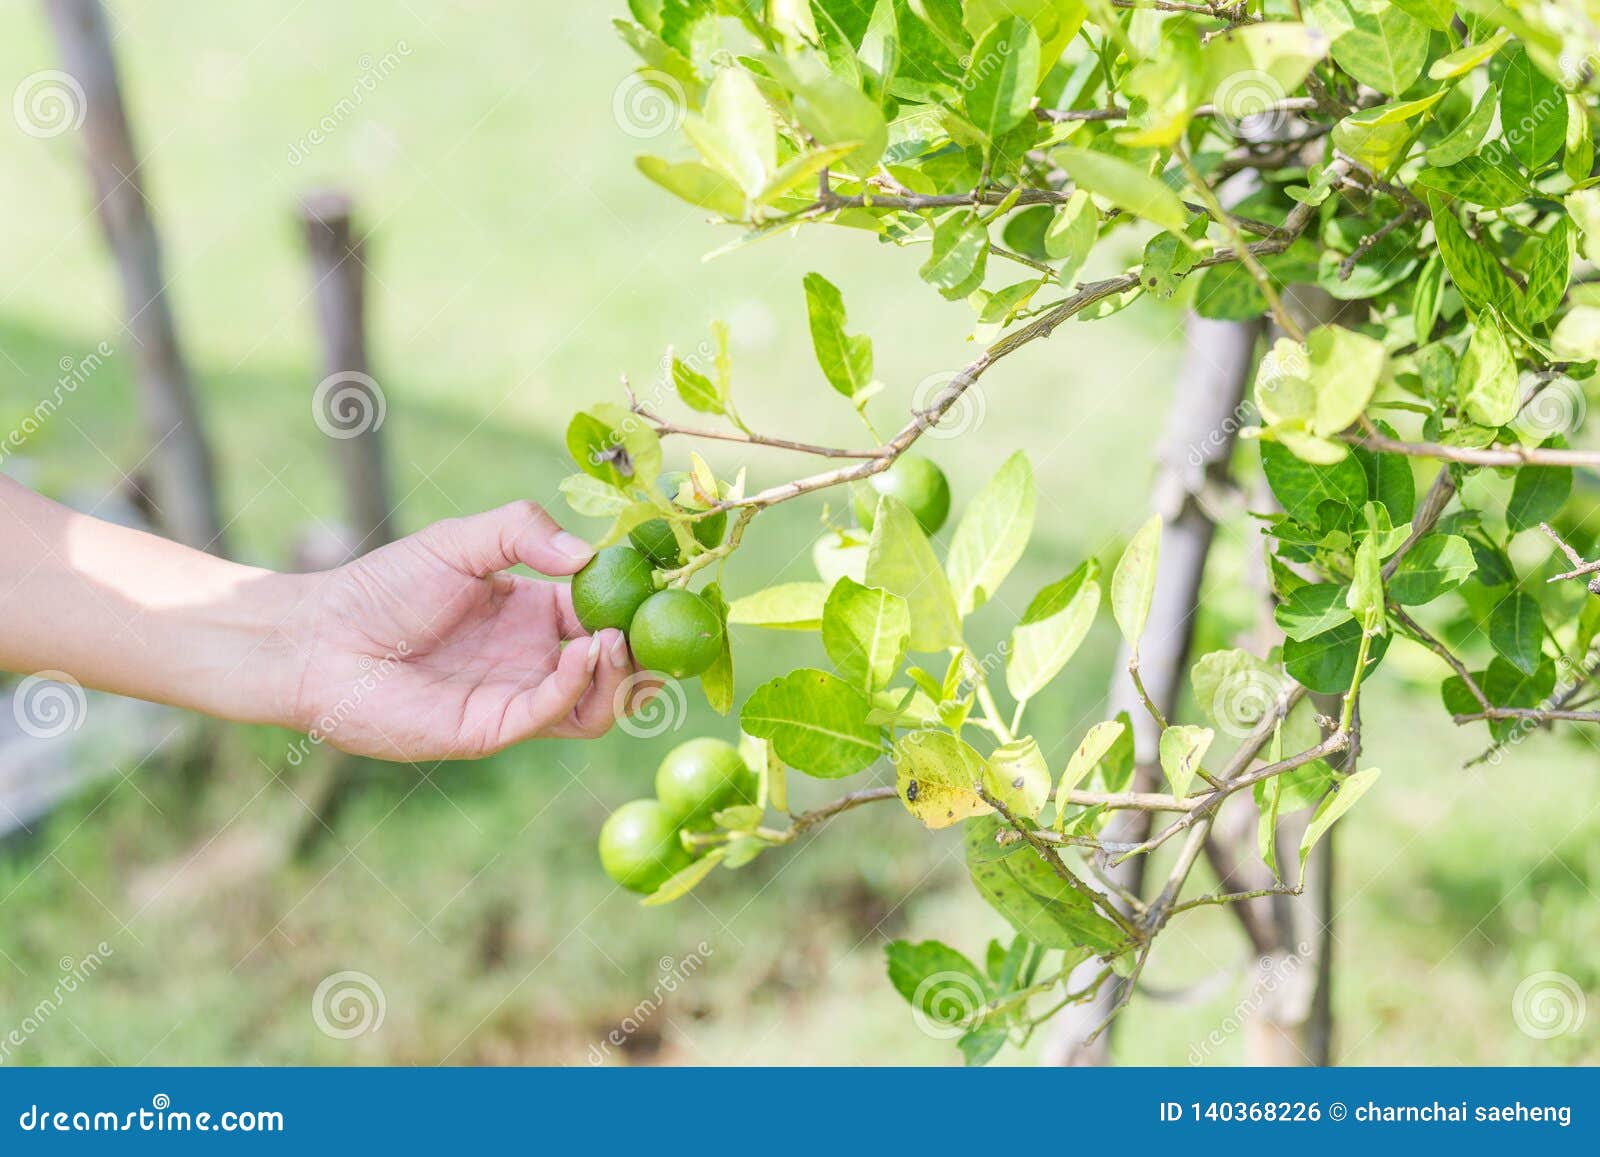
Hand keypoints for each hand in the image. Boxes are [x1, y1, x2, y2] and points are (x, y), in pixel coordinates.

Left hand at [289, 501, 643, 760]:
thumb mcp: (459, 541)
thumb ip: (522, 531)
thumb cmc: (382, 587)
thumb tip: (588, 555)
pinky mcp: (494, 728)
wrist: (320, 639)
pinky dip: (578, 686)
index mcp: (535, 612)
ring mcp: (517, 697)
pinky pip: (554, 715)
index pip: (605, 611)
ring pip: (596, 705)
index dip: (636, 603)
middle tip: (657, 627)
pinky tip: (581, 652)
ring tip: (615, 641)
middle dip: (644, 650)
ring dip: (620, 677)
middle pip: (614, 668)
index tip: (661, 586)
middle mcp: (534, 658)